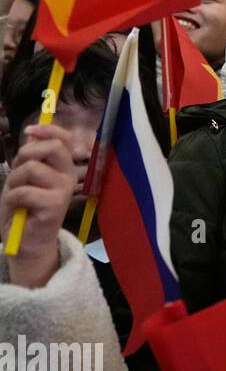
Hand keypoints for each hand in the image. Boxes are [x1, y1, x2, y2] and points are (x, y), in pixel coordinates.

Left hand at [0, 124, 76, 288]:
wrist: (25, 241)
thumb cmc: (23, 207)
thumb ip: (31, 156)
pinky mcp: (55, 205)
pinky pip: (24, 190)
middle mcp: (68, 176)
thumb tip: (33, 132)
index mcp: (63, 167)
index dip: (47, 129)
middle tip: (19, 171)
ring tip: (16, 194)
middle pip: (53, 147)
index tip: (29, 132)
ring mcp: (63, 191)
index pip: (64, 138)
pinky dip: (12, 198)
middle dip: (26, 154)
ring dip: (14, 180)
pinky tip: (17, 208)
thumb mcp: (24, 176)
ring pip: (32, 167)